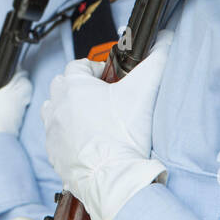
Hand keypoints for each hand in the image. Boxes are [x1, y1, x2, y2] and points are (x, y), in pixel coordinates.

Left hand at [40, 30, 171, 219]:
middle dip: (79, 88)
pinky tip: (87, 142)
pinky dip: (67, 137)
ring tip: (90, 119)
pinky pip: (56, 139)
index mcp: (73, 87)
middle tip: (100, 98)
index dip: (95, 68)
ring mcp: (52, 131)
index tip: (109, 79)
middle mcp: (57, 107)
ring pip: (54, 112)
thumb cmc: (123, 136)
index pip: (77, 65)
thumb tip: (166, 40)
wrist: (113, 179)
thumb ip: (157, 61)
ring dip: (68, 111)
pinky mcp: (54, 154)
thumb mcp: (144, 90)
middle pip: (62, 86)